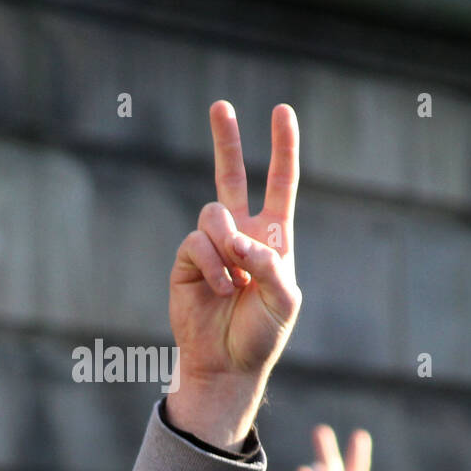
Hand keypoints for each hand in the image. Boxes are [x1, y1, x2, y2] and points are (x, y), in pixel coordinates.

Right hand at [166, 101, 301, 450]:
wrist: (226, 364)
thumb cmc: (261, 334)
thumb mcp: (284, 300)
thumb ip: (269, 263)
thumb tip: (236, 239)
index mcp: (272, 238)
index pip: (279, 184)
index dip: (282, 148)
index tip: (281, 112)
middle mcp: (240, 235)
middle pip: (231, 176)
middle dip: (226, 140)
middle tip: (220, 106)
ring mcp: (211, 247)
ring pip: (213, 214)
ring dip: (227, 245)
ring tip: (235, 283)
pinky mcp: (186, 261)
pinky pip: (196, 242)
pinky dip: (213, 265)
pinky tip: (221, 289)